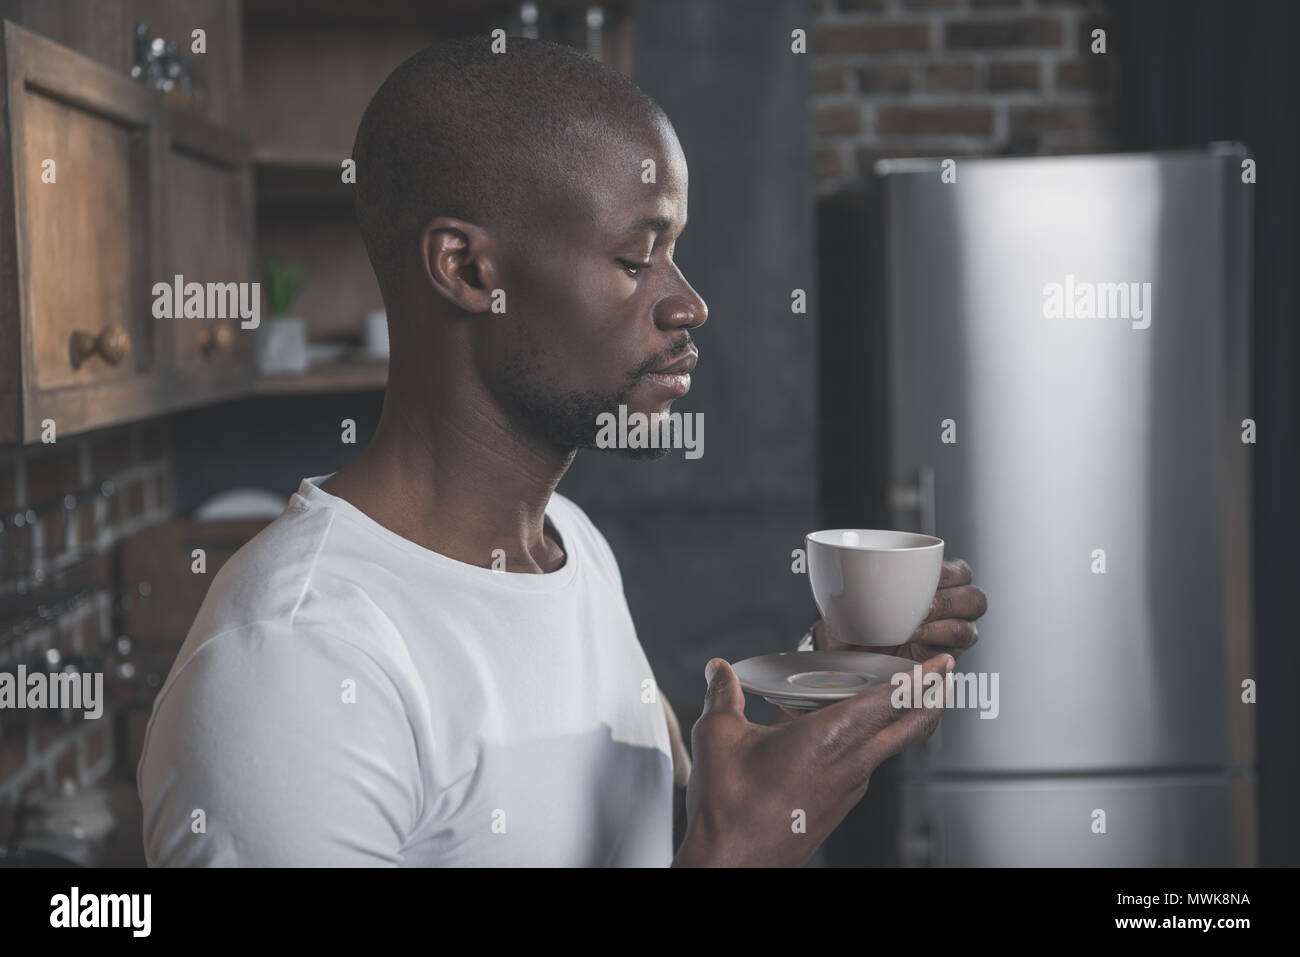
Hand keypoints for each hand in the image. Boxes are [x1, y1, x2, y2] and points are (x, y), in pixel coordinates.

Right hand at [673, 651, 953, 866]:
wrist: (732, 863)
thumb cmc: (730, 807)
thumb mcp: (719, 737)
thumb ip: (723, 695)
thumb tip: (718, 670)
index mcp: (830, 738)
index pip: (892, 700)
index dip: (923, 679)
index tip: (944, 664)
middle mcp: (851, 763)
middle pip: (910, 728)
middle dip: (933, 699)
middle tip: (943, 678)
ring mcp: (850, 788)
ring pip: (886, 746)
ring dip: (894, 721)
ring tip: (880, 696)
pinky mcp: (840, 805)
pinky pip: (862, 764)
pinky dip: (863, 742)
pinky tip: (834, 733)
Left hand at [816, 557, 986, 663]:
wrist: (848, 655)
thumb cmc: (854, 618)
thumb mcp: (851, 591)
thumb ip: (849, 571)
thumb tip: (816, 551)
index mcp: (934, 581)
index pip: (960, 570)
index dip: (949, 573)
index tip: (923, 577)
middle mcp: (950, 604)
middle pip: (974, 595)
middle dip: (949, 598)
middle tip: (920, 606)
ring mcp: (953, 629)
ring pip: (971, 620)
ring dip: (944, 621)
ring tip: (914, 625)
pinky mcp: (948, 653)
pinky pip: (961, 643)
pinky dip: (940, 640)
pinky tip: (915, 639)